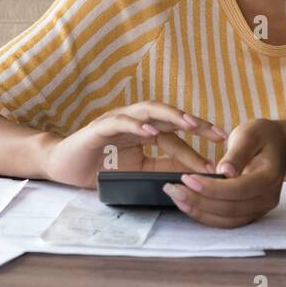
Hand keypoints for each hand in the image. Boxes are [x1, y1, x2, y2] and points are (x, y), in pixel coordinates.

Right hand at [42, 101, 228, 189]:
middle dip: (195, 123)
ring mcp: (116, 121)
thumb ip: (163, 169)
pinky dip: (137, 125)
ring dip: (171, 116)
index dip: (199, 140)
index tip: (223, 150)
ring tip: (191, 124)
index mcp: (144, 132)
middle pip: (169, 116)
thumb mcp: (138, 172)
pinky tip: (152, 131)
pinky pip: (121, 122)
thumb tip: (196, 174)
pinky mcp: (99, 128)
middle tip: (219, 133)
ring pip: (148, 111)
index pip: (176, 133)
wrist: (62, 167)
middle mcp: (134, 122)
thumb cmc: (99, 168)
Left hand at [161, 118, 285, 227]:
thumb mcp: (249, 134)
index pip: (239, 189)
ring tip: (175, 197)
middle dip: (199, 201)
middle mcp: (267, 197)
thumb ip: (237, 153)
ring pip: (227, 220)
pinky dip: (205, 215)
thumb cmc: (260, 136)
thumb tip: (225, 171)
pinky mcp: (250, 213)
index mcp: (269, 176)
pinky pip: (226, 221)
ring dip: (199, 211)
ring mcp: (260, 209)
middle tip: (172, 189)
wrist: (275, 146)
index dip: (212, 188)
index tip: (187, 178)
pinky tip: (187, 203)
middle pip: (231, 209)